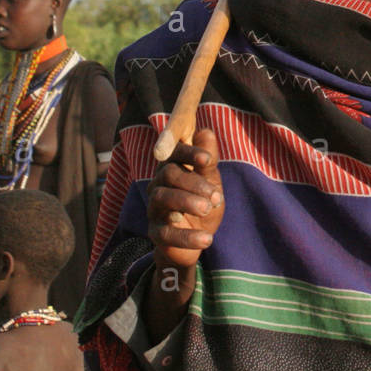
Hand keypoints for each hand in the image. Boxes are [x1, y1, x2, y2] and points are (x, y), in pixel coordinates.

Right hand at [147, 129, 222, 268]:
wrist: (199, 239)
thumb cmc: (204, 203)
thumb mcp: (211, 182)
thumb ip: (208, 162)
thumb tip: (206, 131)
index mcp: (172, 169)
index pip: (174, 153)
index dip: (189, 153)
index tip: (207, 159)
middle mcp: (158, 185)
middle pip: (168, 174)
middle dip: (193, 182)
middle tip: (216, 195)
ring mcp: (154, 208)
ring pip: (163, 198)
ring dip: (187, 202)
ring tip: (208, 209)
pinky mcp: (155, 232)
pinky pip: (165, 232)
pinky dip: (187, 236)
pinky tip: (207, 239)